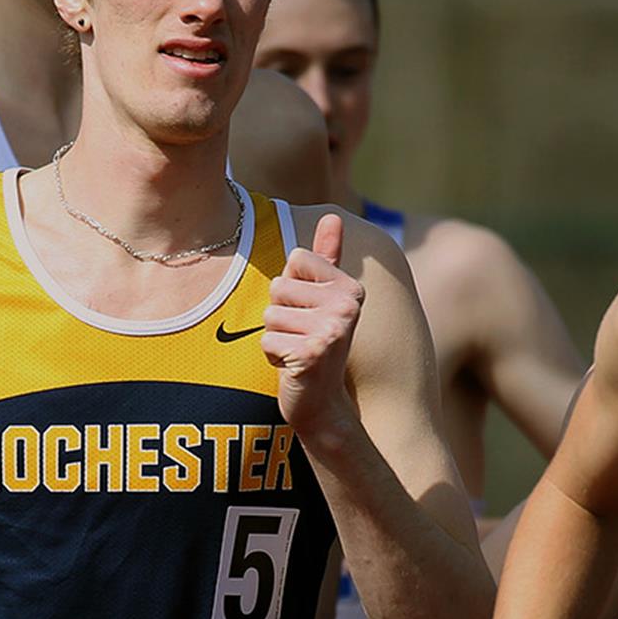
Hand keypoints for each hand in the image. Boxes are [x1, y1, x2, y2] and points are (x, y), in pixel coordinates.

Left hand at [266, 211, 365, 439]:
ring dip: (275, 337)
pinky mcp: (311, 354)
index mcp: (350, 287)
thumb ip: (326, 257)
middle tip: (301, 336)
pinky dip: (272, 357)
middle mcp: (347, 306)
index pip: (294, 258)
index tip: (308, 312)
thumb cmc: (315, 344)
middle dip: (279, 314)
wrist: (321, 403)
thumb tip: (333, 215)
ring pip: (269, 315)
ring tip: (297, 351)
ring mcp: (331, 331)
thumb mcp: (322, 298)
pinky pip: (266, 340)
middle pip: (278, 286)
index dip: (291, 287)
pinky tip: (292, 368)